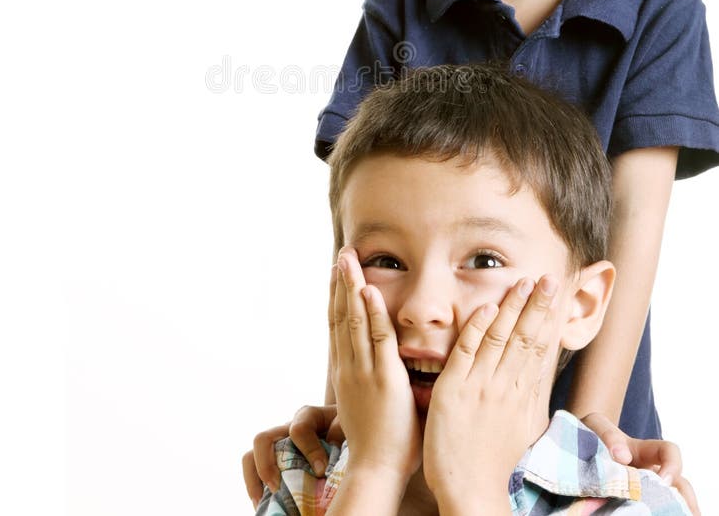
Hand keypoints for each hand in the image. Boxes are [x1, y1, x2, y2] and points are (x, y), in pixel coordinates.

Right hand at [241, 406, 339, 507]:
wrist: (346, 430)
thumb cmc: (347, 427)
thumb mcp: (347, 424)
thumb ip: (340, 429)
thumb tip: (330, 444)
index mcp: (307, 417)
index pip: (299, 428)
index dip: (309, 450)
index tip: (322, 470)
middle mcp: (286, 430)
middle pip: (263, 440)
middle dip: (266, 466)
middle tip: (278, 488)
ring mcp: (278, 446)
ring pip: (251, 456)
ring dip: (254, 479)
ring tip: (261, 501)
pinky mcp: (275, 462)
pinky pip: (254, 472)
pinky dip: (255, 488)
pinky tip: (263, 504)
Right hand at [330, 247, 421, 483]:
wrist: (376, 471)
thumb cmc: (381, 443)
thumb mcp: (370, 404)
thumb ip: (375, 380)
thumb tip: (389, 365)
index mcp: (346, 373)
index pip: (338, 327)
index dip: (337, 298)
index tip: (336, 274)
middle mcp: (349, 367)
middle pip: (341, 316)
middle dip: (341, 283)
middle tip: (342, 255)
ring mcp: (363, 371)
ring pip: (354, 321)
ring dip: (351, 287)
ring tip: (348, 260)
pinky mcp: (384, 378)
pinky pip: (378, 338)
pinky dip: (372, 312)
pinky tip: (369, 290)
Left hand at [423, 275, 558, 507]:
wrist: (473, 494)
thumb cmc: (494, 464)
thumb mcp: (522, 427)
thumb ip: (528, 397)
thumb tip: (537, 374)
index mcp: (523, 395)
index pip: (538, 347)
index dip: (546, 317)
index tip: (555, 293)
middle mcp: (506, 387)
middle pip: (526, 337)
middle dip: (538, 305)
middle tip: (549, 278)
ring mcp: (481, 387)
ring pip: (499, 338)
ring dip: (512, 308)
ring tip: (523, 282)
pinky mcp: (453, 391)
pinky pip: (466, 352)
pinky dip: (476, 329)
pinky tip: (486, 309)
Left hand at [580, 413, 699, 514]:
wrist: (573, 450)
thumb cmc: (588, 434)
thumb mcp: (594, 424)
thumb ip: (607, 434)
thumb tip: (623, 457)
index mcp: (643, 452)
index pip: (669, 452)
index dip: (673, 464)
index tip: (663, 479)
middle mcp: (649, 473)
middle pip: (680, 486)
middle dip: (686, 500)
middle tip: (681, 512)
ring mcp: (642, 491)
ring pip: (670, 503)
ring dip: (676, 511)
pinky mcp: (630, 505)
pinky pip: (649, 511)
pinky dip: (654, 514)